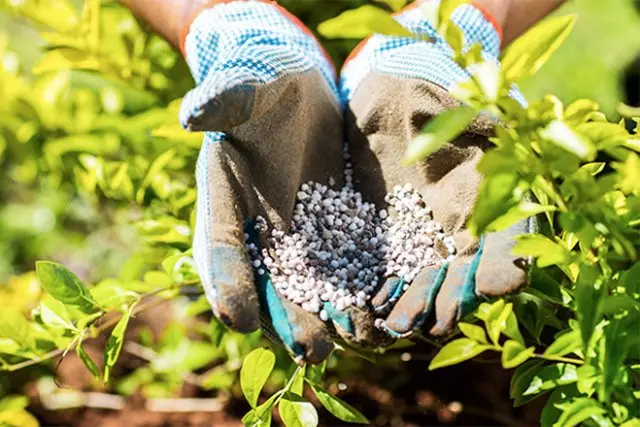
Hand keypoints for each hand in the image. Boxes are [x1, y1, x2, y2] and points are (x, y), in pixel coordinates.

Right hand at [181, 1, 379, 361]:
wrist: (297, 94)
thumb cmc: (260, 90)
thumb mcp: (241, 92)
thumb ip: (221, 103)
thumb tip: (192, 112)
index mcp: (225, 206)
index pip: (222, 250)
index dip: (228, 282)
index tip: (238, 316)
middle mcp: (260, 234)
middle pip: (270, 285)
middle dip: (290, 319)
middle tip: (311, 350)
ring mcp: (299, 238)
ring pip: (312, 286)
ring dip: (332, 316)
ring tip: (357, 338)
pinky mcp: (337, 231)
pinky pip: (347, 265)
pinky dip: (362, 290)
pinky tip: (384, 310)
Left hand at [341, 2, 533, 337]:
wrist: (391, 98)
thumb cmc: (434, 96)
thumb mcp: (460, 104)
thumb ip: (478, 126)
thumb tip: (501, 130)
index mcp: (493, 199)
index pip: (510, 241)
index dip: (507, 264)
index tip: (498, 284)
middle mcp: (462, 228)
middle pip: (464, 275)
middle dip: (451, 300)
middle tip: (435, 321)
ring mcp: (424, 238)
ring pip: (427, 282)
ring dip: (416, 306)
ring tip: (397, 323)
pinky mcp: (387, 239)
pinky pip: (388, 272)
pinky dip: (382, 292)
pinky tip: (372, 305)